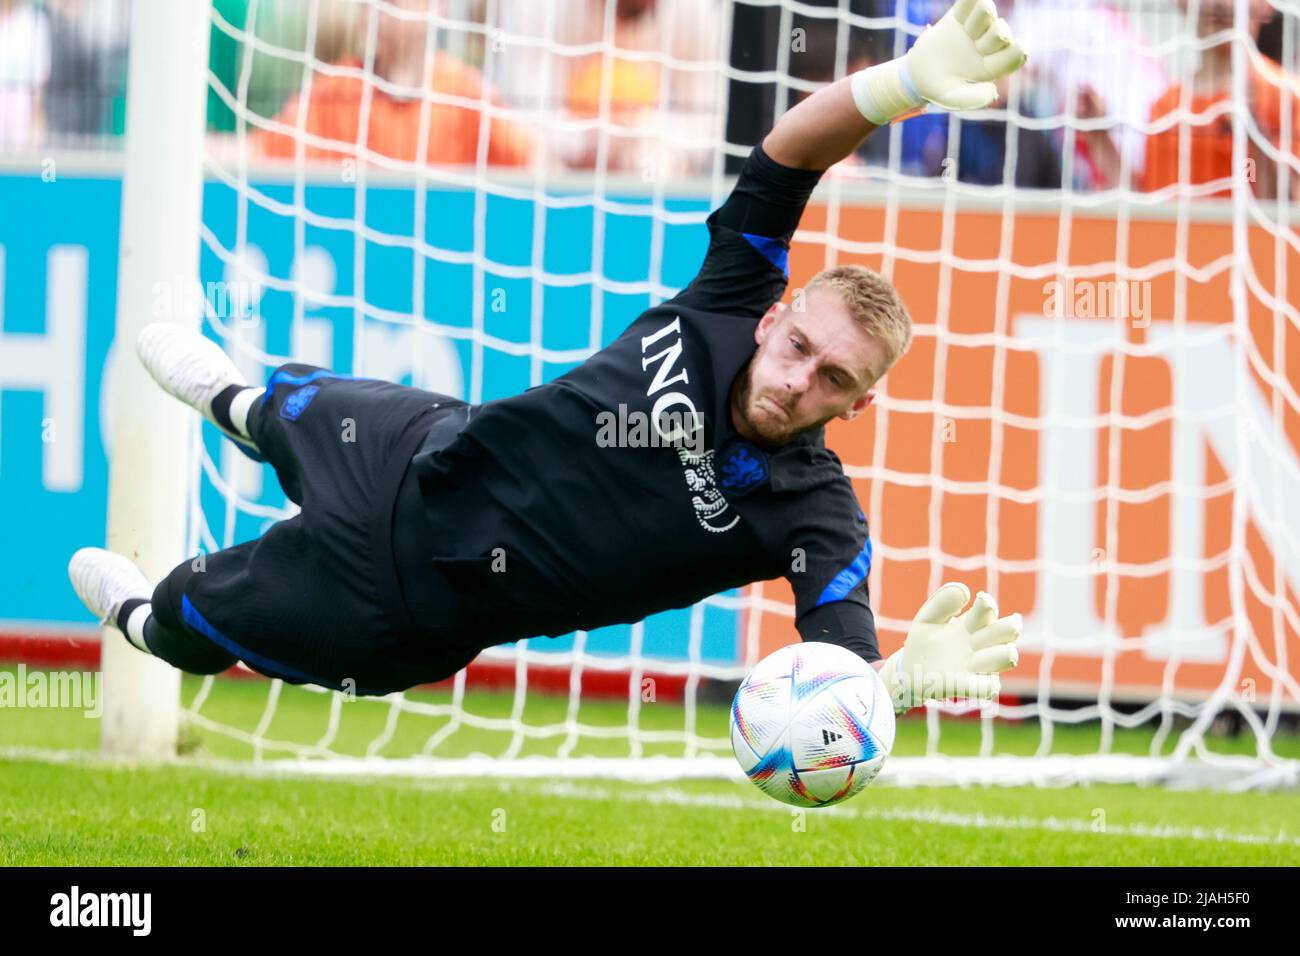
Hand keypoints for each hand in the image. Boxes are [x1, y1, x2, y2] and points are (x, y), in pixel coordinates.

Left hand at [878, 582, 1021, 713]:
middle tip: (983, 631)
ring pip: (1008, 657)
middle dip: (1007, 627)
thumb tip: (965, 591)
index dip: (988, 605)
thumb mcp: (928, 617)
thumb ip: (943, 601)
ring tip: (974, 655)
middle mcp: (981, 644)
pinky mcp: (970, 686)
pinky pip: (990, 687)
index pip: (989, 610)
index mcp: (972, 624)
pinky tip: (971, 674)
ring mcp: (978, 665)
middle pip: (1010, 631)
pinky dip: (986, 683)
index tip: (980, 599)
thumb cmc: (925, 641)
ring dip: (997, 654)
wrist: (910, 670)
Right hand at [905, 0, 1027, 112]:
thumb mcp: (952, 99)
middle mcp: (987, 45)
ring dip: (981, 16)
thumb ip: (971, 99)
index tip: (1021, 47)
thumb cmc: (938, 88)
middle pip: (1001, 32)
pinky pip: (968, 1)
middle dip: (994, 35)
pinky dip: (969, 0)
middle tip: (977, 45)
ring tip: (966, 28)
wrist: (918, 73)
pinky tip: (966, 7)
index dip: (1018, 52)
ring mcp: (974, 28)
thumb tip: (993, 91)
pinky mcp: (959, 16)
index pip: (1013, 57)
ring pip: (987, 11)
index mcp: (991, 67)